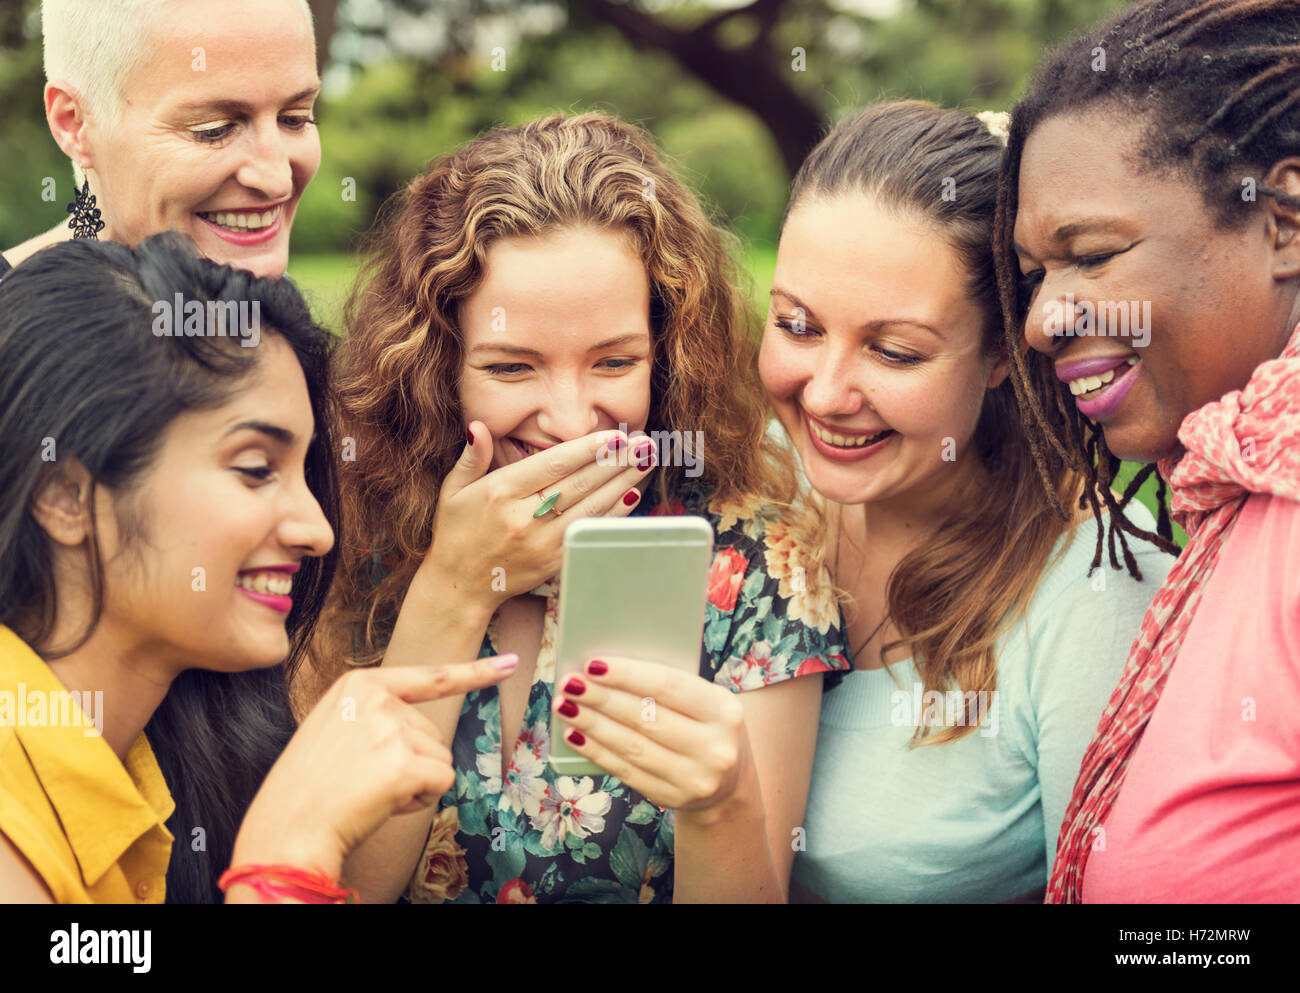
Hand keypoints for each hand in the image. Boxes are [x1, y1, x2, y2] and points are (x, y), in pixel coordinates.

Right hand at [232, 656, 516, 881]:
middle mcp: (377, 699)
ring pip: (440, 759)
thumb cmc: (307, 790)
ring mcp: (391, 729)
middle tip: (364, 781)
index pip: (429, 677)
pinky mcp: (404, 764)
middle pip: (434, 733)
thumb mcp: (334, 730)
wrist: (286, 830)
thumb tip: (424, 732)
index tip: (511, 663)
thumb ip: (375, 717)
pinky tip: (384, 803)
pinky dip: (421, 801)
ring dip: (415, 784)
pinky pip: (442, 783)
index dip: (475, 673)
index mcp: (358, 686)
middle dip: (412, 763)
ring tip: (368, 792)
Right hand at [420, 422, 656, 610]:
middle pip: (580, 483)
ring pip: (591, 506)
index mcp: (501, 492)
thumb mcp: (454, 490)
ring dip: (623, 483)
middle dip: (616, 461)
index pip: (553, 464)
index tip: (614, 435)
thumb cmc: (457, 532)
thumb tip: (479, 427)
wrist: (459, 586)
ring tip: (646, 461)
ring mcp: (542, 542)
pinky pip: (590, 531)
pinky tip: (633, 494)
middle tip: (644, 442)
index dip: (587, 449)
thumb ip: (472, 457)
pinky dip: (614, 513)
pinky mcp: (554, 561)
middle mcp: (524, 517)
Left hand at [551, 656, 749, 811]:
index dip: (628, 675)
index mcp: (725, 710)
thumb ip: (668, 687)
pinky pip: (626, 772)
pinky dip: (596, 751)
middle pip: (646, 718)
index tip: (593, 664)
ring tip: (564, 706)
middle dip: (602, 698)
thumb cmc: (705, 725)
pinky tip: (574, 735)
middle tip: (569, 683)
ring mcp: (696, 778)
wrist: (728, 782)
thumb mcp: (705, 702)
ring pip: (632, 747)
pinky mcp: (674, 798)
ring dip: (592, 725)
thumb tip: (605, 670)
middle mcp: (716, 747)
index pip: (670, 686)